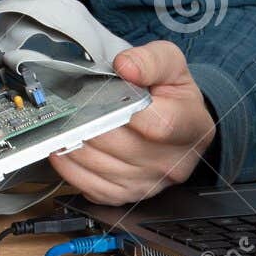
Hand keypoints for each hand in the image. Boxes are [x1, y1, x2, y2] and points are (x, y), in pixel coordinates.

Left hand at [48, 40, 215, 203]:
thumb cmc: (172, 95)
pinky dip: (70, 168)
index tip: (106, 94)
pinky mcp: (126, 195)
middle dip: (89, 122)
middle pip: (119, 145)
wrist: (177, 123)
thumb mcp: (170, 63)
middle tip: (72, 106)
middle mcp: (172, 162)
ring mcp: (148, 182)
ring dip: (74, 144)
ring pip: (99, 166)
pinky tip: (65, 148)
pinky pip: (91, 186)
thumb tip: (126, 67)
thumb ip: (150, 60)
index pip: (158, 126)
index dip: (126, 110)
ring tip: (66, 124)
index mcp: (190, 126)